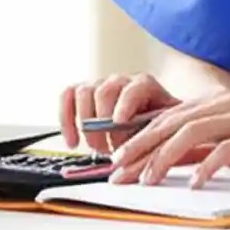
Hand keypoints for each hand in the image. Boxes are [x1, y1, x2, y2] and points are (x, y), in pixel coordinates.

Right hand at [59, 74, 181, 152]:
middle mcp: (120, 80)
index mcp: (144, 84)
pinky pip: (67, 96)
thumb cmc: (157, 126)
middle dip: (103, 123)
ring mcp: (100, 83)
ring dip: (85, 124)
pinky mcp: (83, 92)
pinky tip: (72, 142)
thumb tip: (136, 145)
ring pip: (83, 92)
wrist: (151, 122)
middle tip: (109, 149)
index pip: (132, 89)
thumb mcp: (163, 128)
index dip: (123, 106)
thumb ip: (151, 133)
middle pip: (104, 91)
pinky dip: (66, 119)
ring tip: (96, 148)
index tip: (118, 123)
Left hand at [107, 90, 229, 186]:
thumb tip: (160, 162)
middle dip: (140, 149)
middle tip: (119, 171)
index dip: (137, 141)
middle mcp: (225, 103)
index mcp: (213, 102)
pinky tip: (194, 183)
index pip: (165, 120)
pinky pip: (226, 149)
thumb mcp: (227, 147)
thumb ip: (197, 149)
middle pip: (171, 124)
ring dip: (165, 158)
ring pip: (192, 133)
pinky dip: (206, 167)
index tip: (116, 163)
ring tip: (148, 179)